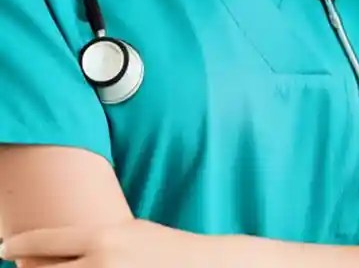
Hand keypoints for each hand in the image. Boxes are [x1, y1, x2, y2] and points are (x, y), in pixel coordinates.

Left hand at [1, 219, 201, 267]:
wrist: (202, 266)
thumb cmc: (164, 248)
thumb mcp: (129, 231)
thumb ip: (93, 239)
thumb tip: (53, 246)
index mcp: (102, 238)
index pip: (41, 241)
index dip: (15, 244)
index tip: (4, 247)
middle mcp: (101, 263)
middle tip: (23, 266)